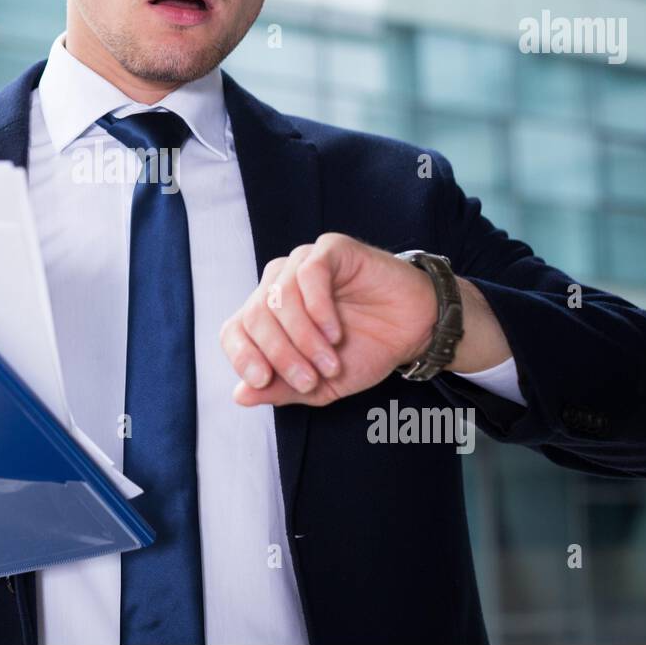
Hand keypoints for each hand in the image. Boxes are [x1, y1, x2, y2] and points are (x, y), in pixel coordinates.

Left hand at [220, 233, 439, 406]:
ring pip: (279, 296)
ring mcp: (301, 263)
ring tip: (330, 361)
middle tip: (310, 379)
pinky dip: (319, 309)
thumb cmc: (364, 352)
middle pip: (253, 315)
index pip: (232, 330)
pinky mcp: (329, 249)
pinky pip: (310, 273)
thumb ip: (280, 389)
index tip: (262, 380)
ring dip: (303, 338)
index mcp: (267, 316)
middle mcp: (277, 285)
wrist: (413, 332)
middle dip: (280, 354)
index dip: (241, 356)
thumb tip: (239, 395)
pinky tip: (335, 331)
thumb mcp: (319, 385)